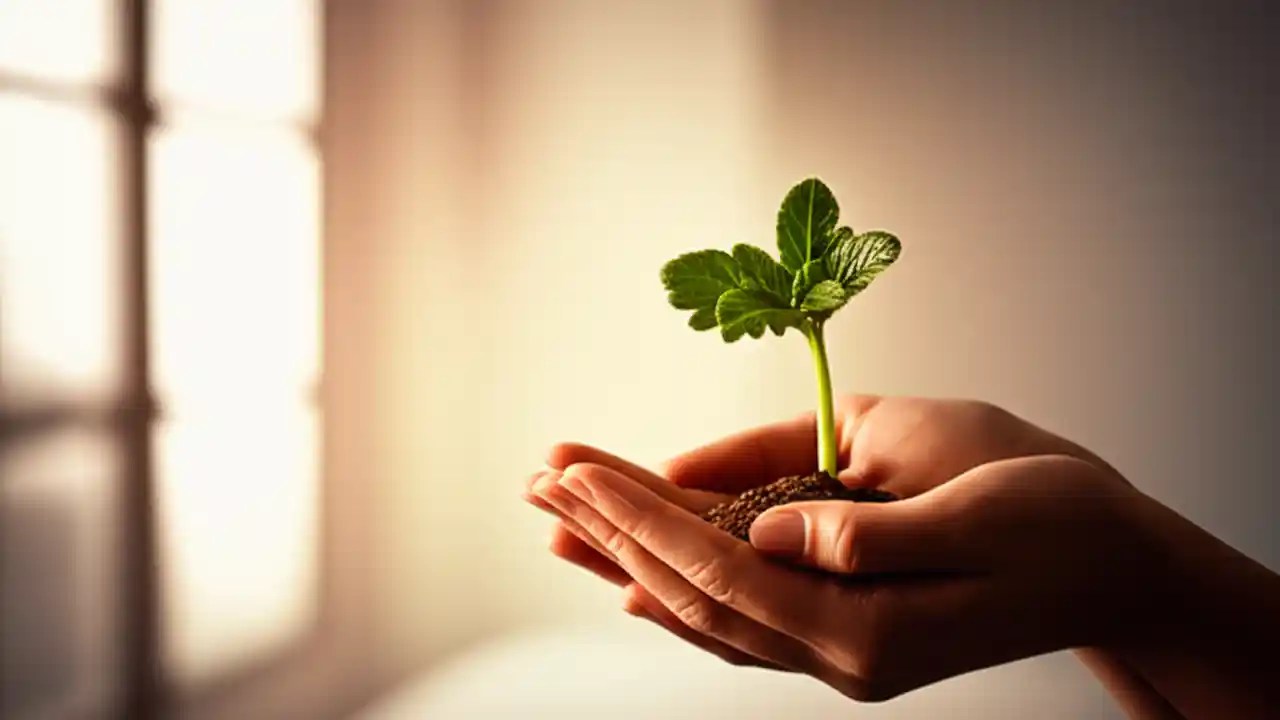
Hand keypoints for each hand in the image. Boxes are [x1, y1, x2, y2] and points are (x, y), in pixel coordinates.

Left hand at [533, 451, 1164, 700]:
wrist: (1116, 563)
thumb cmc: (1060, 522)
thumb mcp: (978, 514)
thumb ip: (867, 532)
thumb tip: (764, 531)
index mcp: (870, 628)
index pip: (724, 572)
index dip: (642, 520)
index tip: (574, 475)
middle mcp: (841, 652)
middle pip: (697, 592)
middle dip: (614, 532)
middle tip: (540, 482)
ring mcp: (840, 648)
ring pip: (709, 607)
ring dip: (630, 559)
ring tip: (560, 521)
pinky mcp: (845, 627)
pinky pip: (743, 616)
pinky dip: (682, 591)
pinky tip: (635, 577)